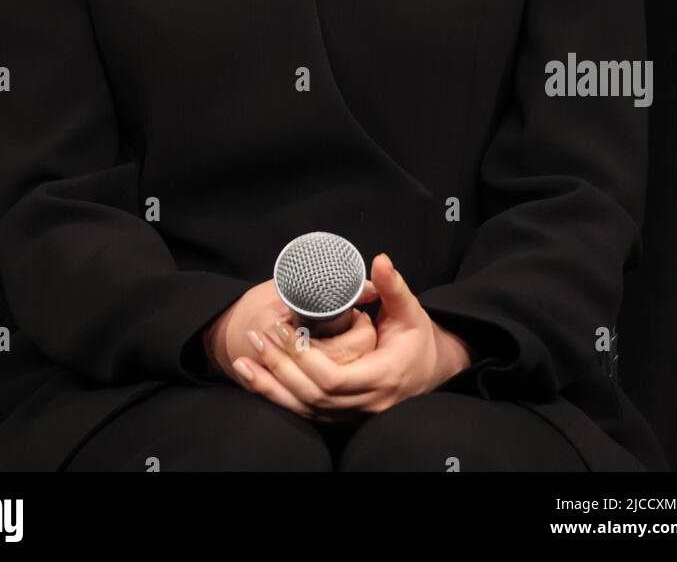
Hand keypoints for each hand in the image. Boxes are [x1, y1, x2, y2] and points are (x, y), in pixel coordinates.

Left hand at [230, 252, 472, 421]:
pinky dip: (279, 397)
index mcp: (383, 376)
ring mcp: (354, 413)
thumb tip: (380, 260)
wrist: (433, 372)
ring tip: (244, 361)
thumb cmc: (420, 339)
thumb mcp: (412, 311)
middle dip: (280, 368)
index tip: (284, 328)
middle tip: (259, 336)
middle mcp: (367, 402)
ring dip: (271, 387)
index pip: (333, 379)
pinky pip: (306, 412)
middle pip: (313, 395)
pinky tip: (257, 380)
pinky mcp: (343, 415)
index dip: (304, 357)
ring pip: (305, 409)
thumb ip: (394, 286)